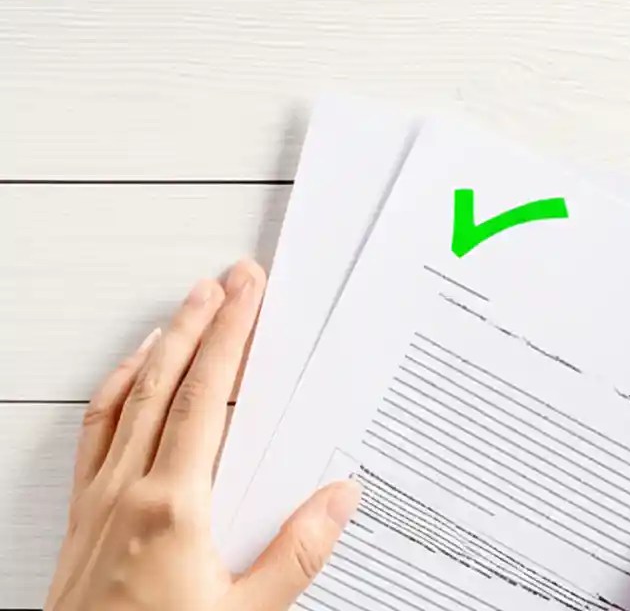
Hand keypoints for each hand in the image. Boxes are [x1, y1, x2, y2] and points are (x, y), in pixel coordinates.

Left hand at [44, 260, 360, 610]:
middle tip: (226, 282)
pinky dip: (115, 392)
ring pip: (127, 399)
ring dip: (158, 347)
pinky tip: (130, 378)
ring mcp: (99, 500)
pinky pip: (95, 433)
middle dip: (199, 322)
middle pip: (166, 382)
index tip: (245, 295)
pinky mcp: (82, 518)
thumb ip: (297, 553)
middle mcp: (130, 491)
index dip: (229, 336)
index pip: (206, 396)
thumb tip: (340, 499)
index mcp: (175, 507)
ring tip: (185, 311)